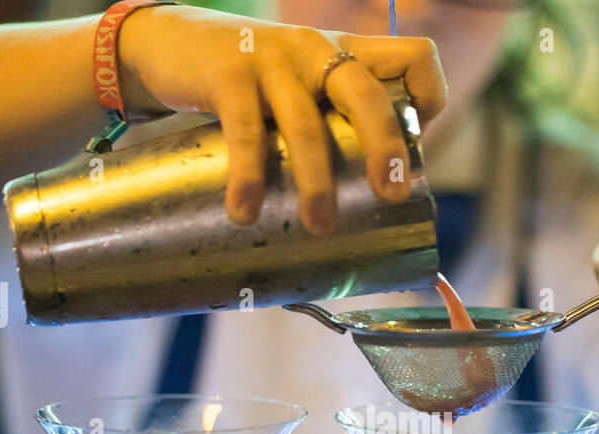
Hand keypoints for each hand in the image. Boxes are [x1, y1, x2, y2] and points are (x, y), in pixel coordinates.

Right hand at [118, 6, 446, 235]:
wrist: (170, 42)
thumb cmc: (251, 80)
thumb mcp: (302, 87)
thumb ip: (331, 122)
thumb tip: (362, 202)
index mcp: (345, 53)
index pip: (412, 58)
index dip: (428, 98)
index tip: (418, 145)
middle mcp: (317, 50)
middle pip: (368, 93)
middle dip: (385, 147)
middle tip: (391, 194)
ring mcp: (273, 61)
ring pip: (307, 124)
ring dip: (317, 182)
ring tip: (320, 226)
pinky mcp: (229, 74)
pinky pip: (245, 131)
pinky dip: (249, 176)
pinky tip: (245, 211)